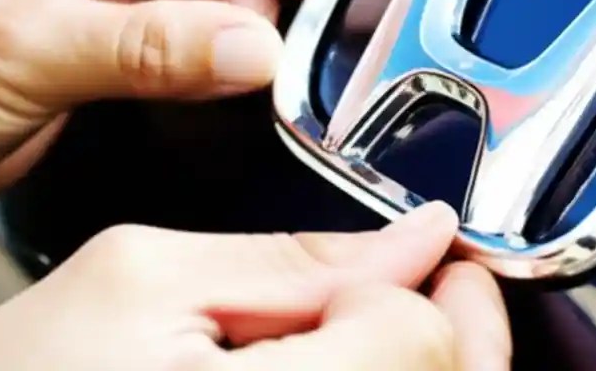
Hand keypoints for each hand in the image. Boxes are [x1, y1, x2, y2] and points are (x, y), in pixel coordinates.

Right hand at [0, 203, 510, 369]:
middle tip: (434, 285)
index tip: (418, 254)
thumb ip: (286, 257)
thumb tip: (411, 237)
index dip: (419, 285)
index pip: (416, 344)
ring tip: (387, 322)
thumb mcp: (139, 277)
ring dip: (433, 361)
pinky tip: (358, 356)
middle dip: (456, 329)